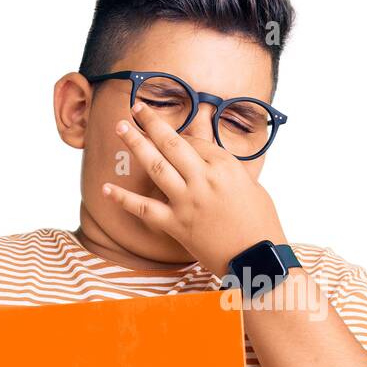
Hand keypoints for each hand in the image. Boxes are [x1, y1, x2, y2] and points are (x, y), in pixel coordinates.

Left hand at [102, 101, 288, 277]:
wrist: (258, 259)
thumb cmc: (261, 223)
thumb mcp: (252, 185)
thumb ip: (228, 169)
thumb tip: (210, 159)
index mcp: (225, 167)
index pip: (197, 142)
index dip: (184, 136)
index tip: (175, 135)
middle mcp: (203, 180)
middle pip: (172, 143)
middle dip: (152, 122)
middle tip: (136, 107)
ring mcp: (187, 201)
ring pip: (155, 166)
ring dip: (136, 144)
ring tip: (120, 127)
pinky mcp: (176, 225)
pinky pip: (144, 208)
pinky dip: (123, 198)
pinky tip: (106, 188)